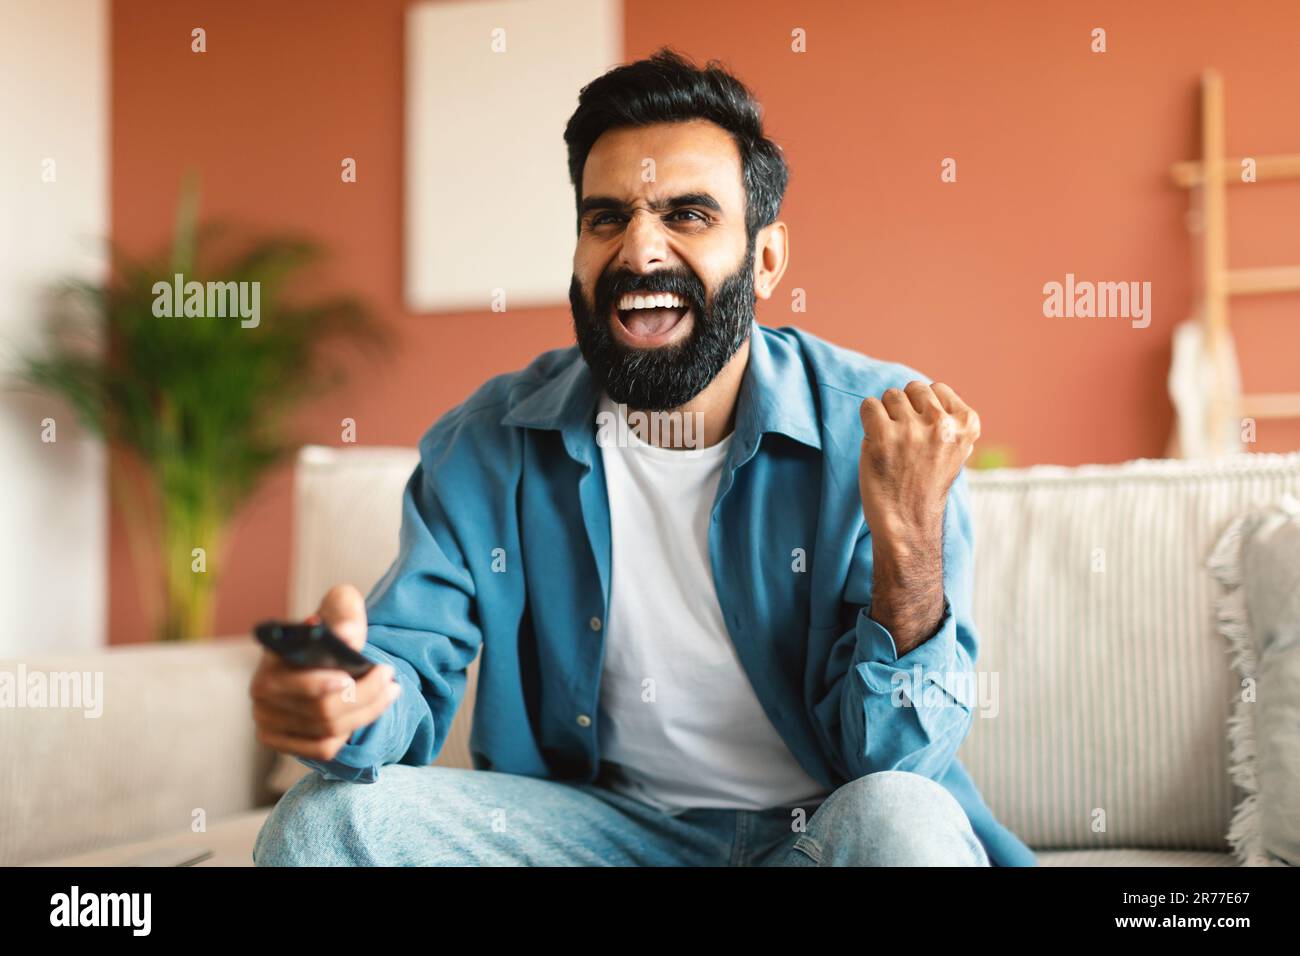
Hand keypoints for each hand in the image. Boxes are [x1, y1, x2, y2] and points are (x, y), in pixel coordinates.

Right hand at [249, 584, 401, 761]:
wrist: (317, 651)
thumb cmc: (330, 628)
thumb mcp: (339, 609)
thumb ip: (344, 615)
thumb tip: (346, 635)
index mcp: (270, 657)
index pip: (292, 681)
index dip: (320, 684)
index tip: (350, 678)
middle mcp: (261, 693)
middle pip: (321, 710)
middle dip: (365, 695)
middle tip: (391, 678)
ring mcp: (267, 721)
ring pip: (328, 730)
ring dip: (367, 712)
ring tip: (390, 691)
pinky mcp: (279, 742)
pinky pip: (322, 749)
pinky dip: (349, 732)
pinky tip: (366, 711)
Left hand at [858, 381, 979, 542]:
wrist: (909, 523)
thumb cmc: (927, 484)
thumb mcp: (954, 450)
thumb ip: (949, 420)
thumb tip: (933, 390)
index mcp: (966, 424)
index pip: (938, 389)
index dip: (925, 408)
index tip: (924, 434)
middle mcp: (942, 425)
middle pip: (913, 388)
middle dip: (905, 408)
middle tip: (905, 440)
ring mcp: (911, 430)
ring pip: (890, 396)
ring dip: (886, 415)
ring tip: (892, 445)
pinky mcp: (882, 437)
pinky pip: (868, 405)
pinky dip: (868, 421)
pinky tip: (876, 442)